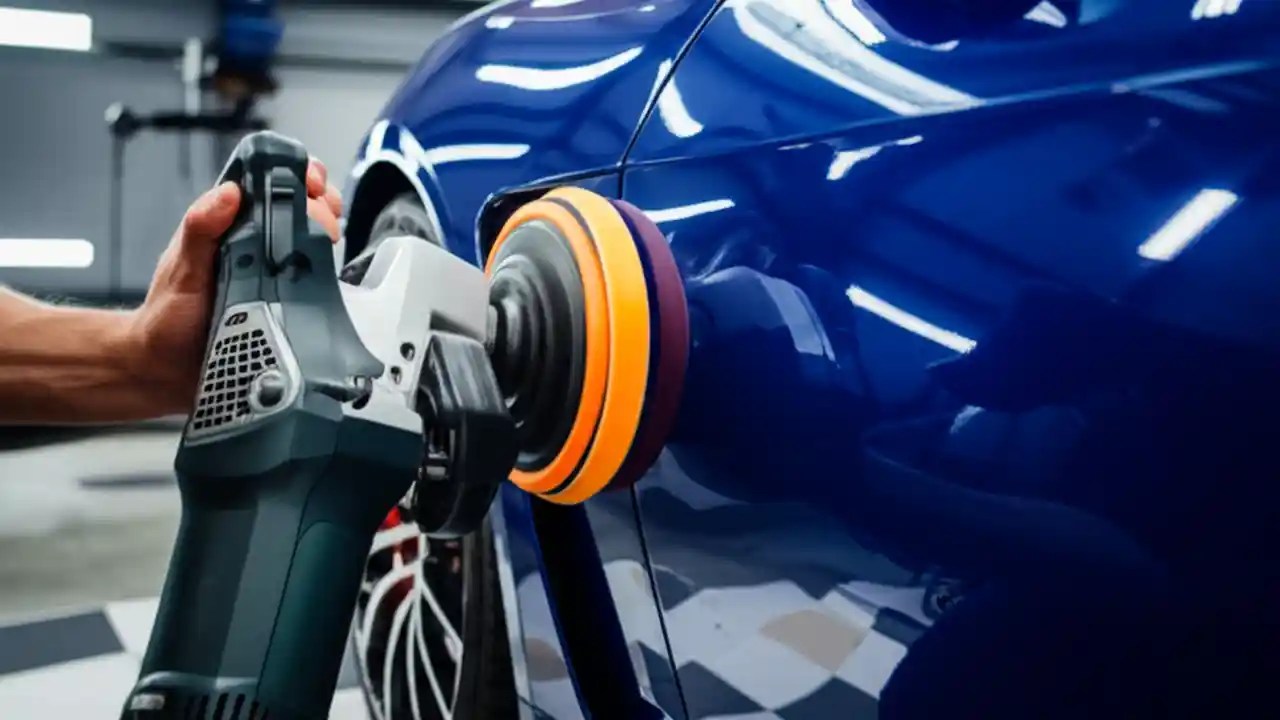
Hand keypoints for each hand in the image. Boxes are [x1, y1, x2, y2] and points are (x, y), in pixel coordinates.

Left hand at [128, 159, 343, 414]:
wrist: (169, 374)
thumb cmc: (168, 318)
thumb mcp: (182, 268)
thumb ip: (201, 228)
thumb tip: (230, 192)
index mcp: (230, 225)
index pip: (269, 183)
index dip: (296, 174)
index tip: (310, 183)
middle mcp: (256, 243)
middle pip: (302, 206)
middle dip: (322, 203)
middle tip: (323, 223)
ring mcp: (275, 272)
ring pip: (314, 237)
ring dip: (330, 230)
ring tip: (331, 241)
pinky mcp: (289, 301)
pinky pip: (317, 278)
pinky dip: (330, 268)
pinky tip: (334, 271)